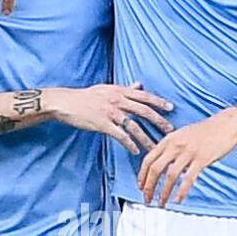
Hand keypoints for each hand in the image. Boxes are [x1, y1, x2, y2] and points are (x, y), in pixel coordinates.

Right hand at [48, 83, 173, 154]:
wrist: (65, 102)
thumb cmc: (86, 96)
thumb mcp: (106, 88)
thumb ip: (124, 88)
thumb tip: (139, 84)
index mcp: (119, 91)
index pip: (144, 96)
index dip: (158, 102)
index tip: (171, 108)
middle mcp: (117, 100)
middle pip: (143, 111)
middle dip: (159, 121)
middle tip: (170, 131)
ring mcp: (110, 112)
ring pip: (134, 126)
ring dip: (146, 138)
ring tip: (155, 147)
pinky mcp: (102, 124)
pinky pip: (120, 135)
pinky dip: (129, 143)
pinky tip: (136, 151)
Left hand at [138, 108, 236, 205]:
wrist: (227, 124)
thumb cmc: (206, 131)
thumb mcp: (183, 135)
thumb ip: (171, 149)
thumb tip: (164, 167)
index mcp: (169, 139)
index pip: (149, 159)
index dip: (142, 175)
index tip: (141, 187)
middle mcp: (176, 145)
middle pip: (155, 169)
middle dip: (149, 187)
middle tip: (147, 199)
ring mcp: (189, 152)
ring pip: (170, 176)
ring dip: (164, 193)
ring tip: (162, 203)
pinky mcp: (202, 159)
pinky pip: (188, 179)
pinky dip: (181, 192)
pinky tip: (178, 200)